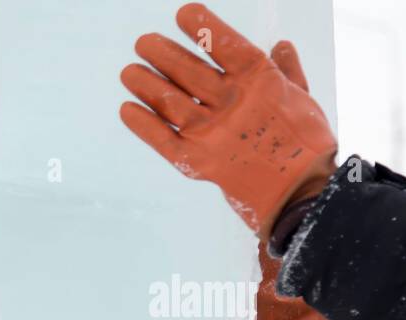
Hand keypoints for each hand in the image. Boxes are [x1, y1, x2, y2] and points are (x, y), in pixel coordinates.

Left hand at [119, 3, 336, 236]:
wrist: (299, 190)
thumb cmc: (304, 140)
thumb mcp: (302, 97)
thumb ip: (286, 70)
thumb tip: (281, 45)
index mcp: (260, 81)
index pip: (226, 46)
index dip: (204, 28)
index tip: (183, 14)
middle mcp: (233, 103)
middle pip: (189, 72)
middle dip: (162, 54)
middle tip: (142, 43)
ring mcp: (212, 133)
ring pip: (170, 102)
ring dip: (146, 85)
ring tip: (129, 72)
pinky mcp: (196, 161)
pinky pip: (162, 139)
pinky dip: (142, 124)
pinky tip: (126, 109)